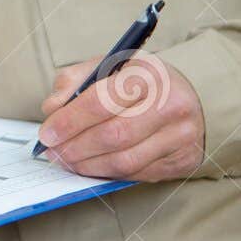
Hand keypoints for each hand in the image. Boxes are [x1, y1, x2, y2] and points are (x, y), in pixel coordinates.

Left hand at [36, 53, 204, 180]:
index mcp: (149, 75)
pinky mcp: (183, 160)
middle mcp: (171, 105)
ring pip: (124, 161)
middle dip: (75, 148)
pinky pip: (137, 174)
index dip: (69, 122)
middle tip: (53, 152)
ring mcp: (181, 136)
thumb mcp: (109, 65)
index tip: (47, 134)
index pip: (101, 102)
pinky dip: (107, 173)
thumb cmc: (142, 81)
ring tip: (67, 161)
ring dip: (88, 166)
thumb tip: (51, 109)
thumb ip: (74, 81)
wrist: (193, 96)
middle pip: (113, 136)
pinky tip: (91, 166)